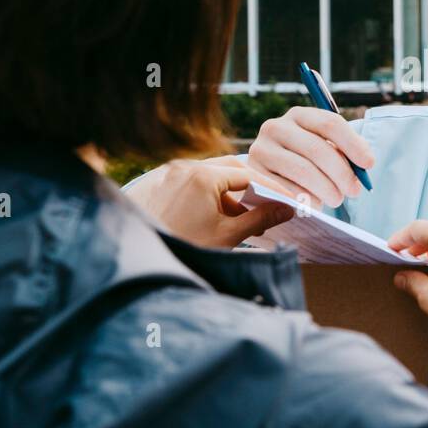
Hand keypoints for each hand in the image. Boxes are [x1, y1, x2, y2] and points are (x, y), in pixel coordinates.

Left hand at [122, 156, 295, 249]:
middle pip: (230, 169)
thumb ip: (260, 218)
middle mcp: (185, 167)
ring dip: (229, 193)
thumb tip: (286, 209)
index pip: (248, 175)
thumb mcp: (227, 235)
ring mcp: (169, 174)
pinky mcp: (159, 184)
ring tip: (242, 218)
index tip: (287, 199)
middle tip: (268, 205)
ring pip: (210, 175)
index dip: (271, 188)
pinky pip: (191, 182)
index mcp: (203, 176)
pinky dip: (209, 194)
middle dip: (251, 187)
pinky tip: (216, 216)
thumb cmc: (182, 246)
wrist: (140, 260)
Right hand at [244, 106, 374, 207]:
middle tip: (355, 191)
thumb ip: (342, 151)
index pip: (330, 123)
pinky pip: (286, 189)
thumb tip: (365, 164)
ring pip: (303, 171)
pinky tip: (315, 204)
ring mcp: (261, 150)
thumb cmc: (306, 162)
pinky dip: (307, 199)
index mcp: (299, 115)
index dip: (353, 144)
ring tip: (337, 199)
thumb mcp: (323, 149)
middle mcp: (276, 127)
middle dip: (342, 173)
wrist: (269, 176)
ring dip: (327, 189)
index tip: (369, 164)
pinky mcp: (254, 175)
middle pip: (318, 149)